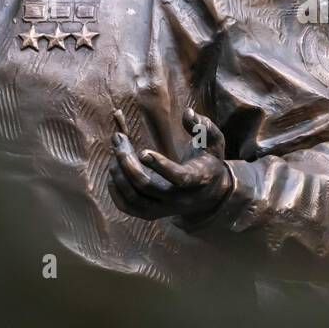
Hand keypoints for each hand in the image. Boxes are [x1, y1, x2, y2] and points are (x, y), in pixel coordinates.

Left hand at [107, 107, 232, 224]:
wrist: (209, 194)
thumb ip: (204, 126)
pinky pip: (127, 206)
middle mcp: (180, 199)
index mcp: (198, 180)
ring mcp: (164, 209)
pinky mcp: (151, 214)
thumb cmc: (209, 161)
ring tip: (117, 149)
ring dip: (119, 173)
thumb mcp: (213, 141)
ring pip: (134, 197)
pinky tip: (115, 168)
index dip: (160, 166)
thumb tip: (188, 113)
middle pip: (147, 186)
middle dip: (128, 162)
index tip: (142, 150)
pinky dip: (115, 189)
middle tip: (118, 138)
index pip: (179, 178)